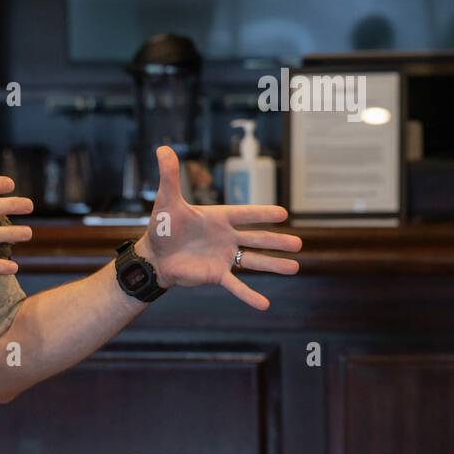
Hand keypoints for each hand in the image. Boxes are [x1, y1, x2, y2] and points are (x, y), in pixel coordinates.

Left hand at [133, 145, 301, 310]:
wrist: (154, 255)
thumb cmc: (162, 226)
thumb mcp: (167, 201)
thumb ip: (170, 176)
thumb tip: (162, 148)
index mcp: (219, 218)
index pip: (245, 214)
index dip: (262, 214)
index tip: (283, 213)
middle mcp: (226, 237)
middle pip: (257, 238)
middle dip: (277, 240)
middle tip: (299, 243)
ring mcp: (223, 257)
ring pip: (253, 261)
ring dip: (273, 265)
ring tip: (296, 267)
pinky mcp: (215, 275)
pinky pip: (236, 286)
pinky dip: (249, 296)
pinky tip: (265, 305)